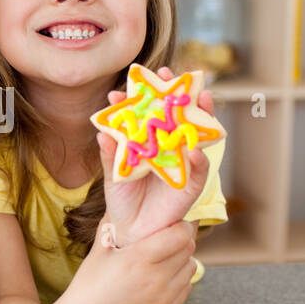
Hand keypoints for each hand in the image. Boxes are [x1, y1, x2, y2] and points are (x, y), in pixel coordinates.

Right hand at [55, 220, 197, 303]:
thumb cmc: (89, 284)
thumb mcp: (99, 249)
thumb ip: (113, 222)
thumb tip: (121, 197)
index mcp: (138, 259)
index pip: (180, 235)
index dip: (181, 225)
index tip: (175, 222)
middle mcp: (155, 279)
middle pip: (188, 249)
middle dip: (182, 240)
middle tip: (170, 237)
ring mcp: (164, 299)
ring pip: (191, 268)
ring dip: (182, 259)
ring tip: (165, 258)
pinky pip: (186, 287)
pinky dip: (179, 279)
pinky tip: (162, 278)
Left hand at [96, 65, 214, 247]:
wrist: (131, 229)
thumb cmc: (123, 198)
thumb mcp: (114, 172)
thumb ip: (110, 152)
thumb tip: (102, 130)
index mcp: (154, 140)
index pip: (157, 110)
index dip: (153, 91)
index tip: (145, 74)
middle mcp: (172, 147)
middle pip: (182, 114)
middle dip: (181, 92)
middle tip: (174, 74)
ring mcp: (185, 163)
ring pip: (198, 134)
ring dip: (202, 115)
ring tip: (202, 98)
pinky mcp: (192, 184)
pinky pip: (200, 170)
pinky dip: (200, 159)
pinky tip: (196, 150)